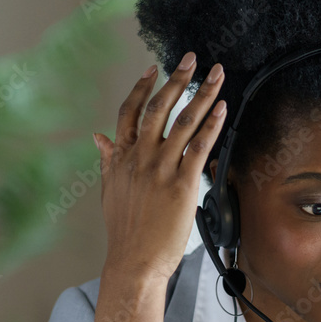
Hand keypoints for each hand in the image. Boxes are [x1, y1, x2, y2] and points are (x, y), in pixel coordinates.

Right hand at [93, 52, 227, 284]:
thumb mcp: (109, 192)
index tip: (152, 69)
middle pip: (159, 109)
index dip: (140, 88)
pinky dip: (211, 126)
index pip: (128, 113)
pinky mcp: (182, 186)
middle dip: (177, 79)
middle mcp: (140, 159)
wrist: (134, 262)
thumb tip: (99, 137)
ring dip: (202, 94)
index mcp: (121, 159)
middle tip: (192, 59)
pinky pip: (198, 148)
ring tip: (215, 75)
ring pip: (182, 122)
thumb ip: (107, 160)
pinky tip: (221, 110)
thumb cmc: (125, 233)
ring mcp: (160, 170)